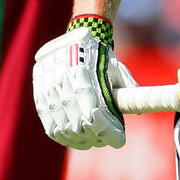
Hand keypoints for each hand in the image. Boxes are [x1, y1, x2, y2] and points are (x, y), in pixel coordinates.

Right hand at [33, 27, 136, 149]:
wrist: (74, 38)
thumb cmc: (100, 55)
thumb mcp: (117, 68)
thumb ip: (128, 89)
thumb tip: (139, 111)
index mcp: (84, 77)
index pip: (95, 116)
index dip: (108, 133)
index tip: (120, 140)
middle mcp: (63, 85)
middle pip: (79, 126)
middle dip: (96, 137)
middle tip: (106, 139)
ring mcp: (48, 91)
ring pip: (62, 128)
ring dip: (78, 140)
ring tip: (91, 141)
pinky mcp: (40, 95)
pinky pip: (48, 123)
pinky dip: (61, 135)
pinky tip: (73, 137)